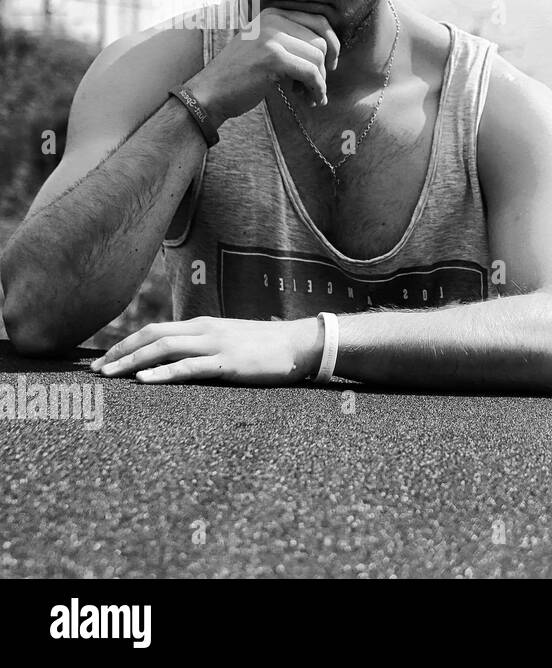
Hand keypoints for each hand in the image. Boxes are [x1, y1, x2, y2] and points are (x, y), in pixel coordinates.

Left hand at [90, 316, 322, 384]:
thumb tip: (182, 359)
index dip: (127, 343)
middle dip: (120, 351)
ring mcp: (216, 344)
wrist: (301, 344)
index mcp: (204, 325)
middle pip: (152, 335)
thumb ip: (206, 346)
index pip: (156, 330)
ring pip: (165, 348)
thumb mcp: (230, 341)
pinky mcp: (228, 362)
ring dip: (133, 361)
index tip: (106, 358)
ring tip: (110, 375)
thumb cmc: (267, 347)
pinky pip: (190, 367)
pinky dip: (164, 372)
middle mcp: (205, 330)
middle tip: (96, 370)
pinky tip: (145, 380)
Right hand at [186, 7, 341, 126]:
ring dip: (319, 82)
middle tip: (317, 86)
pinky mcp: (273, 57)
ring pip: (318, 58)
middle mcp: (272, 19)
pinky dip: (316, 89)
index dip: (332, 45)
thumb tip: (331, 50)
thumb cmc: (241, 75)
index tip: (330, 65)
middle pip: (321, 41)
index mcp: (273, 14)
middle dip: (325, 67)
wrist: (211, 93)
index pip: (319, 21)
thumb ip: (292, 41)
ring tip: (309, 96)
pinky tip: (312, 101)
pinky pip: (311, 73)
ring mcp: (271, 37)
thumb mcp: (266, 47)